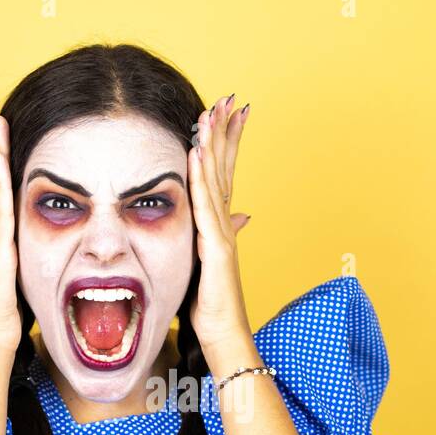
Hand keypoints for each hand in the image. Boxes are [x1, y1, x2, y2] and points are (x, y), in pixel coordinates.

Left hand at [188, 94, 254, 351]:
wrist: (223, 336)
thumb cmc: (210, 307)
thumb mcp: (207, 265)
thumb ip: (215, 236)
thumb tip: (238, 216)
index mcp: (219, 226)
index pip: (224, 174)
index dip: (228, 143)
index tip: (230, 113)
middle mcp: (224, 224)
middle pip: (226, 168)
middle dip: (227, 133)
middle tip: (230, 98)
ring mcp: (222, 234)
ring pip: (217, 179)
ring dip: (215, 144)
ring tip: (214, 112)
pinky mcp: (216, 248)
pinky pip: (206, 205)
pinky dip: (202, 177)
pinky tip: (197, 151)